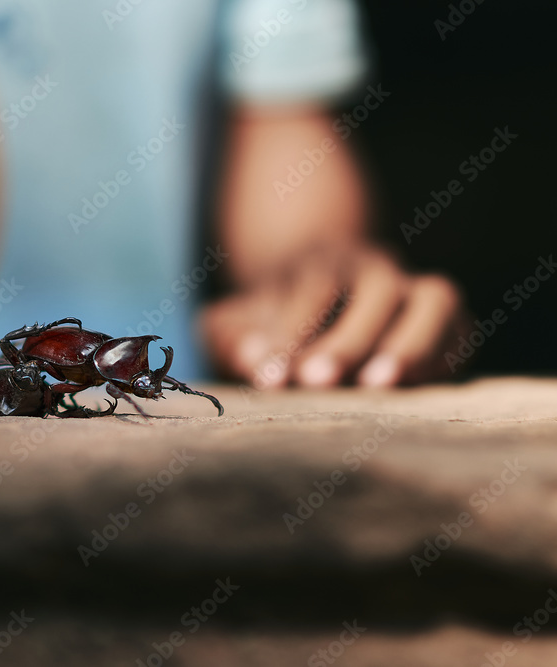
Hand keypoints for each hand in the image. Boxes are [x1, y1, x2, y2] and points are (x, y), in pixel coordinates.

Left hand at [199, 245, 470, 387]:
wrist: (310, 297)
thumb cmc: (264, 321)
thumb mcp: (233, 323)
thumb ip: (235, 339)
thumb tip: (254, 360)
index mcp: (319, 261)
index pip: (310, 288)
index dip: (292, 332)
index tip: (270, 379)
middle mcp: (373, 268)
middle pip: (376, 289)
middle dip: (348, 340)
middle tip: (316, 383)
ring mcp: (414, 289)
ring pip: (435, 298)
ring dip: (412, 345)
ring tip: (379, 388)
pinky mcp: (446, 320)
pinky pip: (460, 328)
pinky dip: (443, 358)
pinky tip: (415, 396)